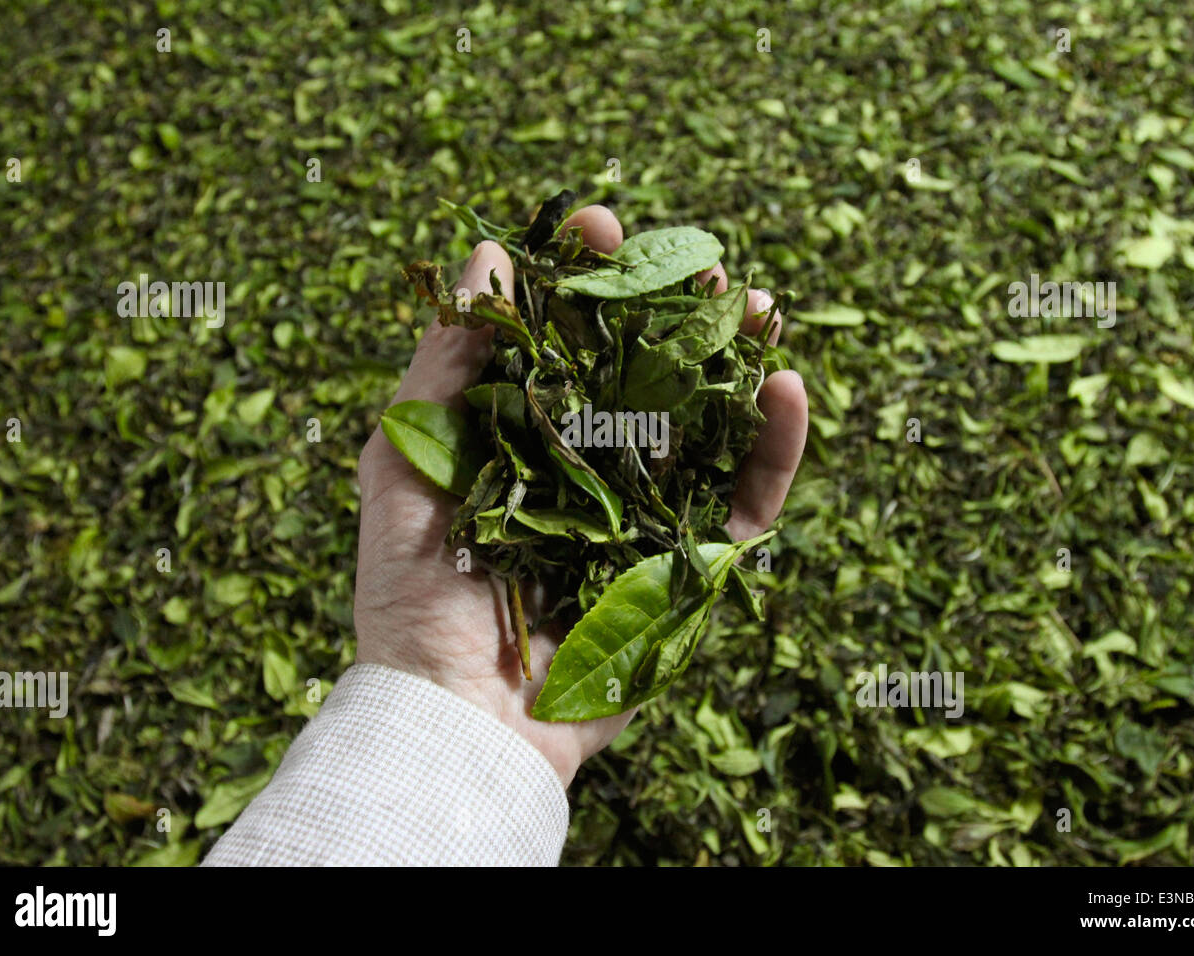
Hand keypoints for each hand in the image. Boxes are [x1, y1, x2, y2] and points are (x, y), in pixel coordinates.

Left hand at [353, 205, 807, 785]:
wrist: (456, 715)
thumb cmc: (412, 592)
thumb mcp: (407, 460)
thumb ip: (448, 363)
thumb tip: (490, 256)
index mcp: (523, 439)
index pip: (568, 342)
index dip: (589, 280)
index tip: (601, 223)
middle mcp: (592, 470)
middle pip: (648, 372)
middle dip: (675, 309)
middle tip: (696, 257)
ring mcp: (647, 517)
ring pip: (709, 427)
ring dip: (739, 361)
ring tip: (758, 301)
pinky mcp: (692, 571)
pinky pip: (747, 501)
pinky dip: (775, 447)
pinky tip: (786, 384)